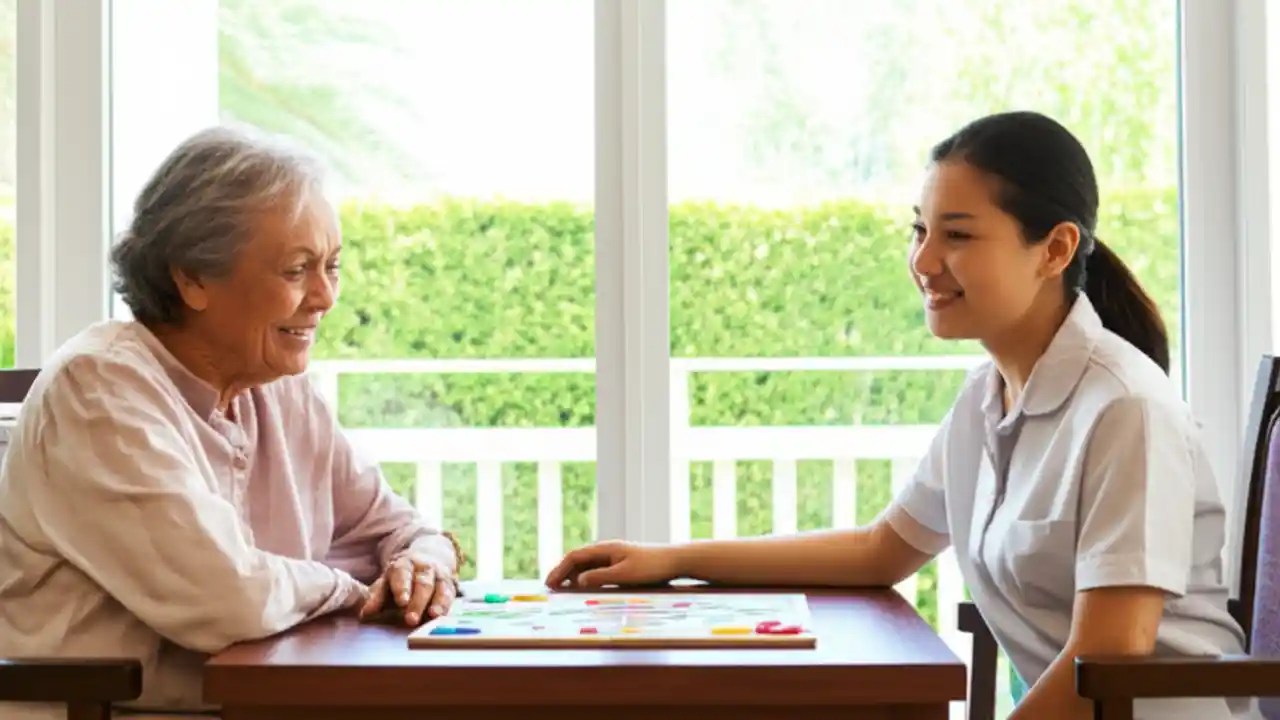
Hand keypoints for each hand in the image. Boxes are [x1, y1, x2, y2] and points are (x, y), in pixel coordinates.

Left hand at [358, 553, 456, 625]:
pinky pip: (450, 594)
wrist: (429, 557)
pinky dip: (447, 605)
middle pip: (422, 584)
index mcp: (403, 565)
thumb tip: (364, 614)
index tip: (401, 602)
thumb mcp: (387, 582)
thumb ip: (377, 597)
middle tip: (411, 620)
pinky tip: (442, 616)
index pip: (403, 575)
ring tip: (433, 616)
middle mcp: (423, 567)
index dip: (402, 588)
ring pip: (439, 588)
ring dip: (437, 603)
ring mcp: (438, 575)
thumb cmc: (402, 577)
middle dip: (418, 602)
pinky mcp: (450, 584)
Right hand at [544, 540, 679, 588]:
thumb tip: (577, 581)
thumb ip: (599, 577)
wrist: (674, 561)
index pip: (575, 556)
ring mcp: (614, 557)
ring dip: (573, 576)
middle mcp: (607, 551)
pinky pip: (597, 570)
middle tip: (550, 588)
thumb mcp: (624, 575)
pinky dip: (586, 578)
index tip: (550, 583)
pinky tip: (583, 588)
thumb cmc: (650, 567)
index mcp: (605, 549)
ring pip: (587, 565)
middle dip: (563, 573)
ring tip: (562, 590)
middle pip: (578, 560)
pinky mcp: (621, 564)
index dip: (560, 570)